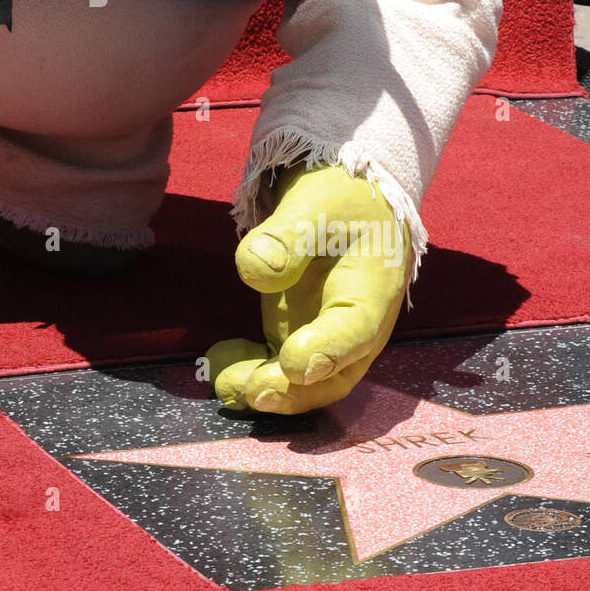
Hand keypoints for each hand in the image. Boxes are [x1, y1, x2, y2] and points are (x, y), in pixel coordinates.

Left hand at [206, 161, 411, 413]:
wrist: (343, 199)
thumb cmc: (338, 198)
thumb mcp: (316, 204)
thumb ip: (288, 236)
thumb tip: (255, 269)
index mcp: (371, 288)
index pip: (356, 329)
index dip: (328, 352)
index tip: (291, 364)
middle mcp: (354, 324)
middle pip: (335, 374)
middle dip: (294, 391)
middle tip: (253, 393)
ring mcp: (324, 333)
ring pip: (304, 381)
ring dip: (266, 388)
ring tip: (223, 384)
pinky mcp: (298, 332)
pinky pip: (277, 366)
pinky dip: (249, 372)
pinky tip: (217, 366)